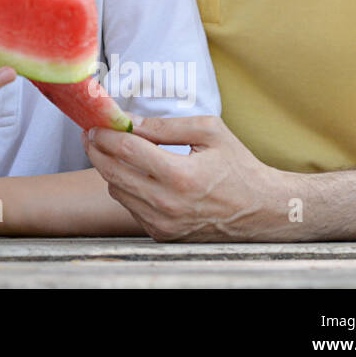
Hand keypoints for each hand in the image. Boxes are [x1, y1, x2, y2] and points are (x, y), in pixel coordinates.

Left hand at [84, 115, 290, 241]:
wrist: (262, 210)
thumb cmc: (238, 166)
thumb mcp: (209, 132)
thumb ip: (164, 125)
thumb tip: (127, 121)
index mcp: (181, 175)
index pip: (126, 150)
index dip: (105, 134)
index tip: (95, 124)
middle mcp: (168, 204)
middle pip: (112, 172)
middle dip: (97, 150)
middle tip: (92, 134)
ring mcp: (164, 224)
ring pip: (117, 191)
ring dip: (110, 170)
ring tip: (116, 152)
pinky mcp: (163, 235)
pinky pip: (131, 207)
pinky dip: (127, 189)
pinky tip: (137, 175)